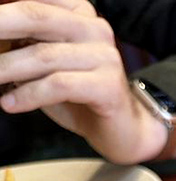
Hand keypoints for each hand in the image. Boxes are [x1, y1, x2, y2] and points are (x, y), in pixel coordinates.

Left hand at [0, 0, 169, 162]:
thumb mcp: (45, 62)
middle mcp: (94, 27)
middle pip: (35, 16)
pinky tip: (10, 103)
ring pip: (43, 56)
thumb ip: (21, 43)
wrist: (122, 130)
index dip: (5, 6)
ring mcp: (104, 55)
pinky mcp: (107, 86)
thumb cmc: (79, 95)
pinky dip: (29, 95)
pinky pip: (59, 86)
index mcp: (77, 11)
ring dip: (6, 70)